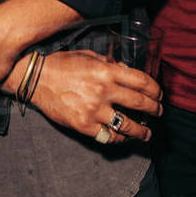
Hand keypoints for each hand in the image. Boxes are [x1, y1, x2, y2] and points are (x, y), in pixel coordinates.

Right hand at [29, 50, 161, 142]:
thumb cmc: (62, 65)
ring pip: (128, 125)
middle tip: (159, 113)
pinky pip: (109, 137)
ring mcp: (94, 110)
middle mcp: (103, 90)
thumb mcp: (88, 57)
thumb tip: (126, 71)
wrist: (36, 79)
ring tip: (147, 134)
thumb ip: (109, 64)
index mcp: (106, 71)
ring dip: (142, 131)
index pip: (142, 81)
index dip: (155, 89)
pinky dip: (118, 139)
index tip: (159, 95)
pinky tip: (122, 138)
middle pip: (140, 103)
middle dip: (155, 109)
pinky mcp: (84, 125)